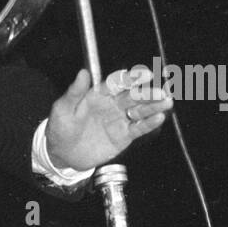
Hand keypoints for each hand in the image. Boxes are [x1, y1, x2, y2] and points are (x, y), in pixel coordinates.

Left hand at [45, 65, 172, 169]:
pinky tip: (159, 117)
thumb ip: (74, 92)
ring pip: (139, 110)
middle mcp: (112, 104)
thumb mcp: (63, 109)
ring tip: (166, 101)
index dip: (131, 78)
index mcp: (98, 94)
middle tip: (160, 91)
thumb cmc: (61, 128)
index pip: (117, 83)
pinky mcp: (123, 135)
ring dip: (153, 106)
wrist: (63, 153)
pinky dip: (149, 123)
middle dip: (147, 93)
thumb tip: (82, 72)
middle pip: (133, 96)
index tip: (144, 74)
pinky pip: (138, 128)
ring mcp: (119, 120)